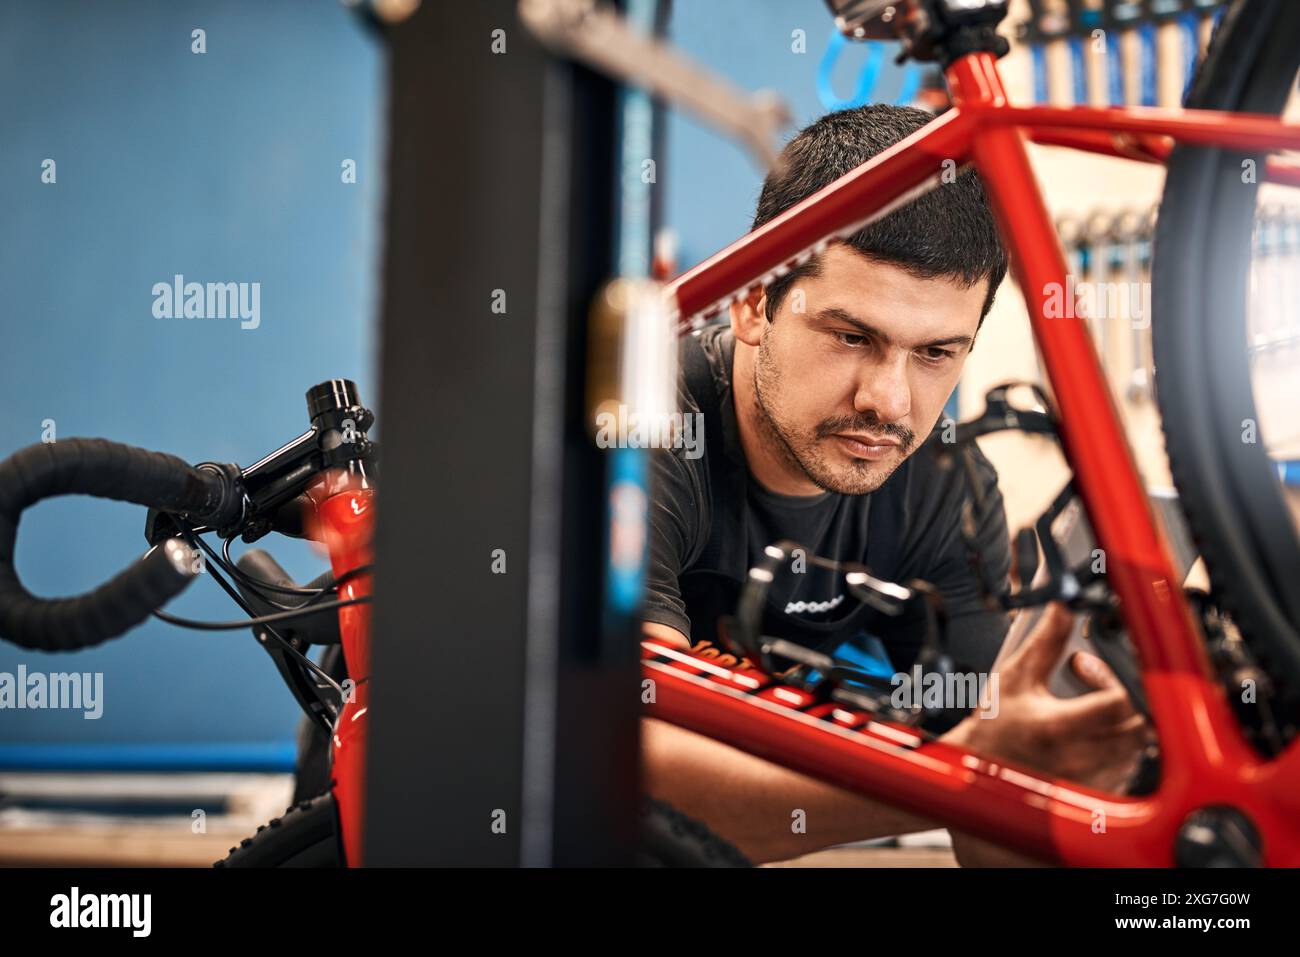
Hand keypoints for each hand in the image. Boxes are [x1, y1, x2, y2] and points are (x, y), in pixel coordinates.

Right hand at [943, 603, 1151, 791]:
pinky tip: (1099, 735)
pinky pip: (1127, 769)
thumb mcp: (1015, 676)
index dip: (1110, 677)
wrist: (979, 766)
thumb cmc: (993, 726)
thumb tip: (1062, 607)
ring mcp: (1089, 779)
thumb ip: (1045, 641)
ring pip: (1135, 748)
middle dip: (1125, 699)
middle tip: (1100, 686)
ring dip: (1124, 723)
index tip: (1085, 666)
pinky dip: (1121, 749)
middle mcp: (1079, 758)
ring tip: (1098, 708)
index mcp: (1058, 728)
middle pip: (1136, 726)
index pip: (1118, 702)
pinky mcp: (1094, 792)